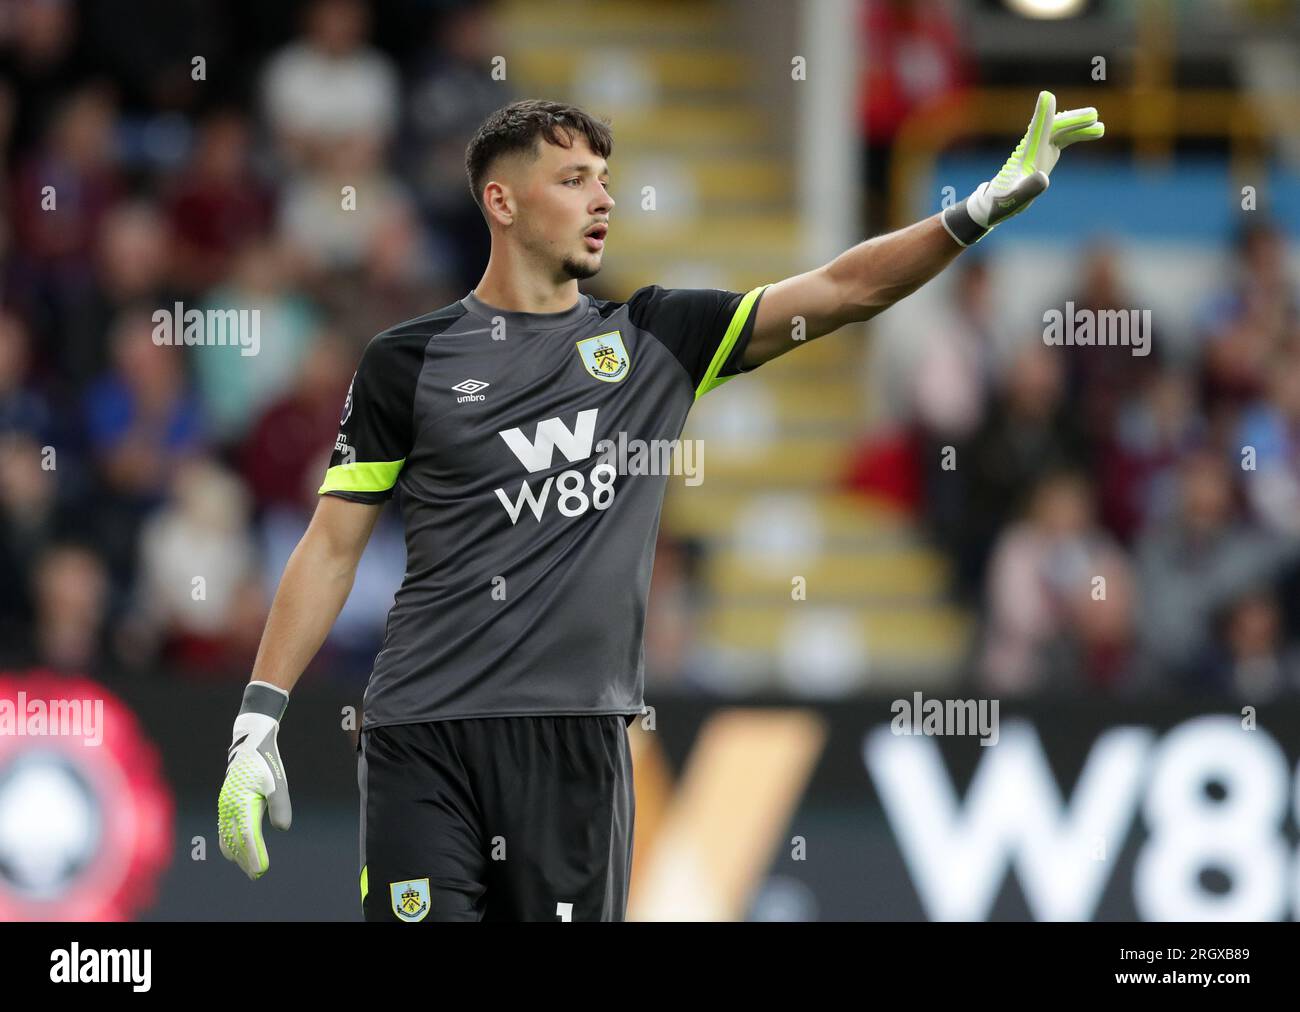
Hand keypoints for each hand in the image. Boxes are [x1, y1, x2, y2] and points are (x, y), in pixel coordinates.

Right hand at [218, 681, 291, 879]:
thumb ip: (280, 805)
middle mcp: (229, 807)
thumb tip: (282, 828)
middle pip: (235, 841)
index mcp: (241, 802)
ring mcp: (225, 806)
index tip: (262, 869)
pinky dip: (229, 842)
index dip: (255, 855)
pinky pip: (224, 828)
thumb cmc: (266, 762)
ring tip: (250, 867)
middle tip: (258, 875)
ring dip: (237, 853)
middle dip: (246, 859)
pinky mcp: (225, 804)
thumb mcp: (277, 783)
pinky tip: (236, 851)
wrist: (250, 744)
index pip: (248, 837)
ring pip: (227, 837)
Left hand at [942, 90, 1103, 245]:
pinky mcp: (1044, 154)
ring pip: (1062, 131)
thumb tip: (1044, 178)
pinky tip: (1095, 132)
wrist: (995, 203)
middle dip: (1073, 120)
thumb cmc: (1002, 203)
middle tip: (1093, 115)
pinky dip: (1079, 134)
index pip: (1036, 132)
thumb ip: (1029, 188)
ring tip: (1100, 127)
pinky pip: (1064, 138)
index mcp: (1026, 155)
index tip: (1046, 96)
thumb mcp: (1015, 199)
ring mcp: (1039, 149)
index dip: (1042, 115)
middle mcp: (1032, 148)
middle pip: (1055, 127)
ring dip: (1080, 126)